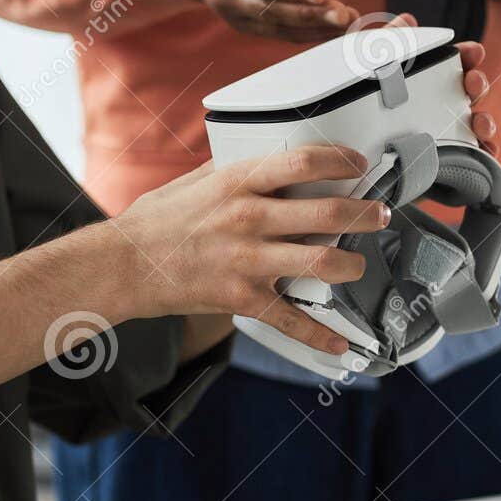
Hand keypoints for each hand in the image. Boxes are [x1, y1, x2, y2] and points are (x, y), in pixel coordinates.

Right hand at [112, 144, 388, 355]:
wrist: (122, 265)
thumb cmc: (156, 221)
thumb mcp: (194, 179)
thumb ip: (234, 168)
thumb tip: (267, 157)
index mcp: (238, 181)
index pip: (302, 162)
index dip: (340, 161)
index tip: (358, 166)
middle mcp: (247, 217)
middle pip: (327, 212)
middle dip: (364, 214)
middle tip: (379, 215)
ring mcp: (246, 259)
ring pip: (321, 262)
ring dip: (352, 265)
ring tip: (359, 264)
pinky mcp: (240, 297)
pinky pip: (291, 319)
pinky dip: (320, 336)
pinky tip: (340, 344)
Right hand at [170, 0, 357, 41]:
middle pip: (270, 8)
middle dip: (309, 13)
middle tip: (343, 14)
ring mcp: (233, 14)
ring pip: (277, 27)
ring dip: (315, 27)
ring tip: (348, 22)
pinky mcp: (246, 25)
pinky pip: (280, 34)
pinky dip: (310, 34)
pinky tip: (335, 30)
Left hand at [381, 13, 498, 153]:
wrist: (358, 145)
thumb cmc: (369, 101)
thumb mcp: (371, 68)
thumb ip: (389, 42)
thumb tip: (407, 20)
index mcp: (432, 77)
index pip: (456, 62)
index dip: (468, 55)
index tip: (473, 51)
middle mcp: (445, 101)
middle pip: (472, 90)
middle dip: (478, 84)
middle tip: (472, 81)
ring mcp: (449, 128)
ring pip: (478, 122)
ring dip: (485, 120)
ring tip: (480, 122)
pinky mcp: (447, 155)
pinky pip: (473, 154)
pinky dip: (484, 151)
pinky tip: (485, 150)